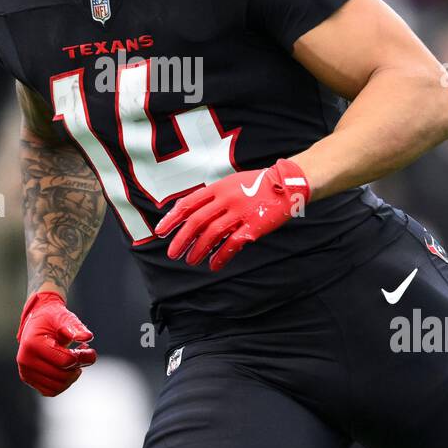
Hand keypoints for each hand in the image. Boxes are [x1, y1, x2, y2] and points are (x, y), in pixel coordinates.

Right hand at [15, 290, 96, 396]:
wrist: (36, 321)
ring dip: (72, 376)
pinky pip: (50, 391)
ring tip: (75, 361)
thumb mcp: (64, 317)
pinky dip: (63, 384)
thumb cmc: (52, 318)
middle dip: (78, 366)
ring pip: (57, 387)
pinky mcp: (29, 379)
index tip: (87, 347)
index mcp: (33, 344)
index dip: (82, 357)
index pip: (65, 361)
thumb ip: (76, 327)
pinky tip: (67, 369)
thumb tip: (87, 337)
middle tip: (84, 353)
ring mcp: (26, 371)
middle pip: (62, 376)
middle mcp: (25, 360)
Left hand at [153, 158, 308, 270]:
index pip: (188, 204)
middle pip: (197, 221)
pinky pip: (233, 243)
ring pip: (212, 234)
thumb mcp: (231, 183)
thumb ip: (213, 197)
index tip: (160, 232)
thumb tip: (190, 213)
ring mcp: (241, 212)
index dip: (172, 219)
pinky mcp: (254, 225)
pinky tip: (214, 265)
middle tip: (173, 253)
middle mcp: (227, 198)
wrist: (287, 183)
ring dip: (199, 250)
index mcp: (219, 187)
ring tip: (191, 261)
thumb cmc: (256, 185)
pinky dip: (221, 256)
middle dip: (182, 239)